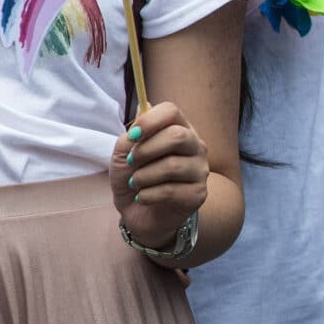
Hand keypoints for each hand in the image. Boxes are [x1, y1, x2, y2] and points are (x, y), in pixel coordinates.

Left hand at [109, 100, 209, 252]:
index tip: (132, 136)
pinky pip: (170, 191)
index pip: (171, 111)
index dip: (149, 121)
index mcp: (178, 129)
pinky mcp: (198, 195)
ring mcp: (200, 171)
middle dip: (146, 150)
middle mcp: (195, 146)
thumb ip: (131, 136)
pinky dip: (147, 194)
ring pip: (172, 166)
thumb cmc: (134, 176)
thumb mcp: (123, 154)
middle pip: (178, 136)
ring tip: (135, 183)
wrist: (138, 212)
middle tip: (131, 162)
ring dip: (143, 176)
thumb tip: (143, 110)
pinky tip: (142, 197)